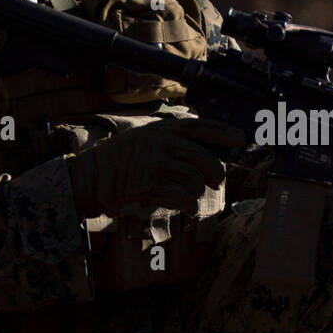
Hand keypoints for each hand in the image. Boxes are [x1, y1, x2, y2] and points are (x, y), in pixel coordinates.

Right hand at [67, 111, 244, 218]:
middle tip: (216, 181)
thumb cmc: (120, 159)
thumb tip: (205, 147)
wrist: (90, 177)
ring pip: (196, 180)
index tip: (241, 138)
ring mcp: (157, 164)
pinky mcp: (151, 186)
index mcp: (162, 130)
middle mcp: (162, 144)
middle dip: (215, 172)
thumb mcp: (144, 138)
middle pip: (205, 158)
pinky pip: (184, 198)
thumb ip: (170, 140)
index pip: (200, 126)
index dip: (223, 132)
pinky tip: (185, 206)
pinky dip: (189, 205)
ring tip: (191, 194)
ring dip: (197, 191)